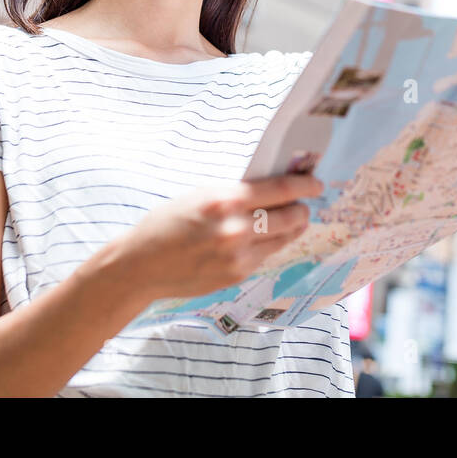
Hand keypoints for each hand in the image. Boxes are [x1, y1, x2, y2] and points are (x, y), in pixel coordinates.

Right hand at [114, 173, 321, 301]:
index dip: (304, 185)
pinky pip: (266, 255)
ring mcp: (238, 256)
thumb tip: (272, 186)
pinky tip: (266, 238)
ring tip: (293, 220)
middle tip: (304, 204)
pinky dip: (271, 244)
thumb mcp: (201, 194)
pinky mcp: (236, 275)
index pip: (280, 190)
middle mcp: (235, 229)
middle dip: (301, 208)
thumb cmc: (168, 222)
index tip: (314, 182)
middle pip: (290, 216)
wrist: (141, 264)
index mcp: (224, 200)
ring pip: (283, 238)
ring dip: (292, 227)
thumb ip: (236, 192)